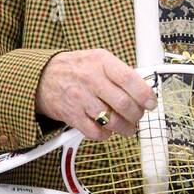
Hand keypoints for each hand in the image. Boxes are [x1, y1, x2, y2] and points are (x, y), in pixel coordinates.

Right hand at [35, 49, 155, 139]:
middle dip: (137, 115)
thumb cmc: (76, 68)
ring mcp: (81, 99)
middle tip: (138, 116)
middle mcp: (91, 80)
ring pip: (113, 121)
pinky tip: (107, 128)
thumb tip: (145, 89)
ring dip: (126, 128)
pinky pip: (96, 132)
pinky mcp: (72, 116)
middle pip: (124, 104)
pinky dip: (106, 134)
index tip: (151, 103)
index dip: (145, 95)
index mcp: (102, 62)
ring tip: (128, 126)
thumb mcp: (99, 59)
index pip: (130, 79)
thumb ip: (120, 72)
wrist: (42, 76)